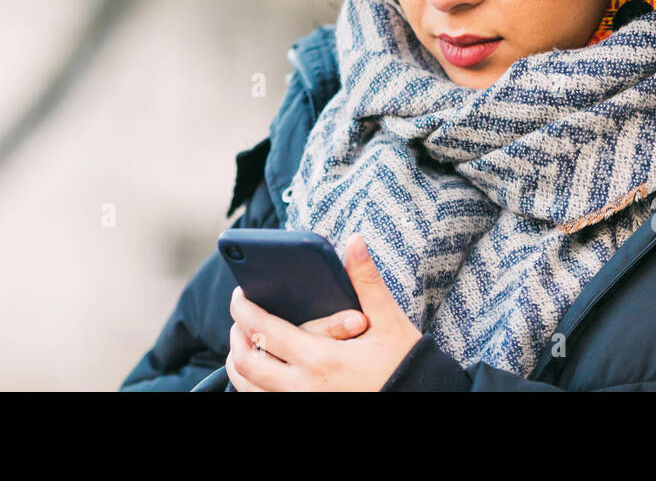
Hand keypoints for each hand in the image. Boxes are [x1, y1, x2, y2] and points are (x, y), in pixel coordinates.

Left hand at [225, 233, 423, 390]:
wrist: (419, 399)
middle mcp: (303, 389)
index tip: (240, 293)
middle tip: (240, 317)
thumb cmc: (404, 364)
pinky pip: (262, 404)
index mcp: (321, 359)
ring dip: (239, 364)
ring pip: (248, 389)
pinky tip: (261, 373)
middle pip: (247, 362)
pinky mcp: (304, 415)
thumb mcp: (389, 321)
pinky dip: (252, 388)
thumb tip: (354, 241)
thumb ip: (366, 280)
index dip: (244, 309)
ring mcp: (302, 407)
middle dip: (236, 335)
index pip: (263, 330)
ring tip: (244, 343)